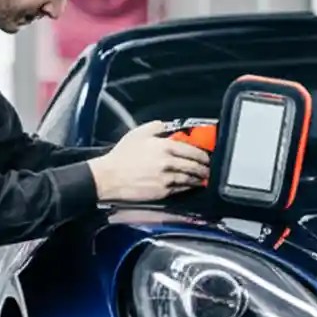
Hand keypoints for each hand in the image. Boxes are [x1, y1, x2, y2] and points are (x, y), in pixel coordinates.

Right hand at [87, 121, 210, 201]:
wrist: (110, 177)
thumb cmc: (121, 156)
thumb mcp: (137, 134)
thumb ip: (156, 127)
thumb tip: (167, 126)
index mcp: (164, 146)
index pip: (191, 150)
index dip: (202, 154)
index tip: (206, 155)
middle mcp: (168, 162)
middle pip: (194, 165)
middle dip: (204, 167)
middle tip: (207, 168)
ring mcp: (166, 178)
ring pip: (189, 178)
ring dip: (199, 178)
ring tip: (202, 178)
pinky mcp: (162, 191)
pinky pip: (180, 189)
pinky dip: (188, 187)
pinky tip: (190, 186)